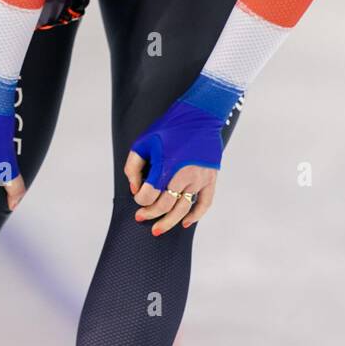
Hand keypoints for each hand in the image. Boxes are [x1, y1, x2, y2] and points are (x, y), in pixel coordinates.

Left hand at [125, 97, 225, 236]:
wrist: (200, 116)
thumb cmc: (170, 128)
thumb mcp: (144, 141)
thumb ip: (133, 167)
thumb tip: (135, 189)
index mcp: (166, 165)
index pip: (149, 195)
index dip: (140, 200)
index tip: (139, 197)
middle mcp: (184, 175)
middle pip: (165, 206)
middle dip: (150, 214)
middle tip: (142, 217)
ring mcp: (199, 179)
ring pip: (183, 209)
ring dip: (169, 222)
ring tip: (157, 229)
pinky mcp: (211, 178)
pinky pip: (205, 203)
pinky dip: (196, 216)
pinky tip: (185, 223)